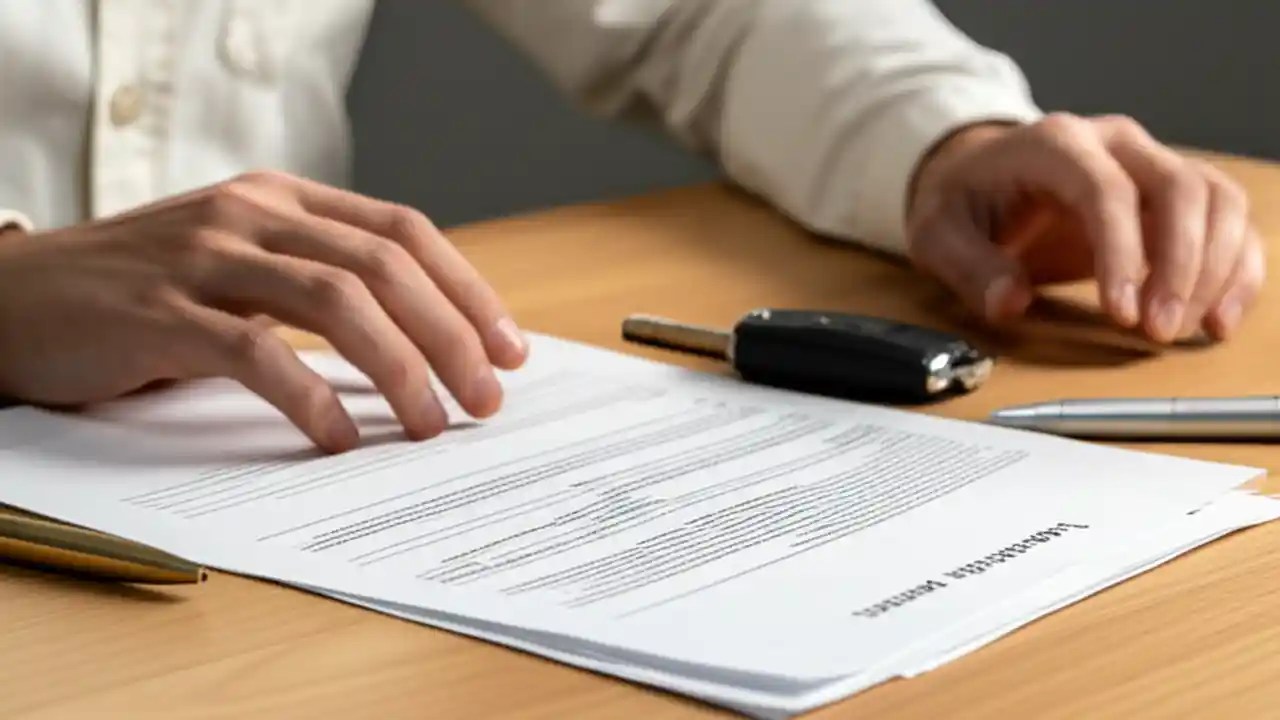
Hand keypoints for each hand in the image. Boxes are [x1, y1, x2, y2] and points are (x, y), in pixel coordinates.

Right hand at [0, 171, 527, 451]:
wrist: (17, 298)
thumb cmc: (143, 290)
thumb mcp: (241, 263)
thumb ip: (316, 280)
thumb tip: (421, 342)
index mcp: (283, 199)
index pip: (404, 231)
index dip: (467, 289)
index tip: (508, 348)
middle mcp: (253, 215)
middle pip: (386, 265)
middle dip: (452, 335)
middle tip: (487, 398)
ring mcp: (205, 258)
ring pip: (337, 301)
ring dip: (401, 368)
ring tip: (432, 423)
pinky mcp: (160, 313)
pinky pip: (257, 353)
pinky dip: (310, 399)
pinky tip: (340, 437)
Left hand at [906, 113, 1265, 342]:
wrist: (978, 175)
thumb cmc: (962, 202)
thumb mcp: (938, 234)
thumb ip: (969, 267)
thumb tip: (1009, 302)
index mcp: (1055, 143)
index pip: (1107, 190)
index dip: (1123, 254)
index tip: (1123, 315)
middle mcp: (1114, 142)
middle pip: (1179, 189)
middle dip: (1181, 266)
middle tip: (1159, 331)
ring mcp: (1150, 161)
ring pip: (1216, 200)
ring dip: (1215, 269)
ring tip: (1189, 331)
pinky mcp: (1172, 193)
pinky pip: (1226, 219)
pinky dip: (1234, 269)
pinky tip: (1217, 319)